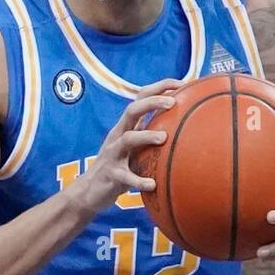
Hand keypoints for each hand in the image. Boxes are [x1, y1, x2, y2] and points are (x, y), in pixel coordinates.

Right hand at [71, 78, 182, 215]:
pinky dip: (139, 180)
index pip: (141, 98)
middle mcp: (118, 136)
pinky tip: (153, 184)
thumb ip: (152, 136)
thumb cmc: (120, 167)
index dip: (160, 87)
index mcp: (126, 127)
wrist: (89, 192)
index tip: (182, 83)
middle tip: (173, 103)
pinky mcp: (111, 175)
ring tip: (163, 138)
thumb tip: (185, 128)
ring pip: (127, 139)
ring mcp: (113, 154)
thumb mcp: (135, 149)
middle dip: (152, 103)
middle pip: (132, 110)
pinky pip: (126, 177)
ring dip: (146, 136)